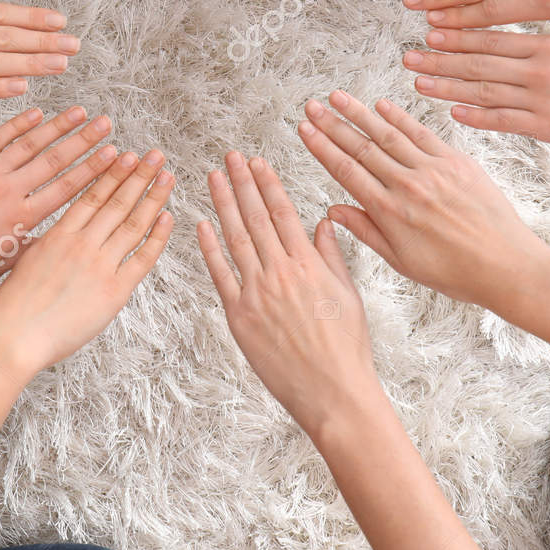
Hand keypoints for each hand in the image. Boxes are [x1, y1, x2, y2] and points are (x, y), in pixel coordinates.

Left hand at [0, 105, 117, 289]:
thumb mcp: (1, 264)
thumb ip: (30, 246)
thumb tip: (56, 238)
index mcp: (21, 219)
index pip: (67, 188)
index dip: (94, 169)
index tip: (115, 155)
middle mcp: (9, 192)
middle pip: (55, 160)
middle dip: (85, 140)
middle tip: (106, 124)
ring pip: (30, 144)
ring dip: (58, 126)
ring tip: (81, 111)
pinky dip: (18, 124)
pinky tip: (36, 113)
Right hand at [0, 147, 174, 372]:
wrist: (13, 336)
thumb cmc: (14, 306)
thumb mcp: (26, 261)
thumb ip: (49, 245)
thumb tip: (60, 236)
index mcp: (58, 235)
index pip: (92, 196)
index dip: (112, 173)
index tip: (126, 156)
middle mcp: (82, 245)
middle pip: (117, 202)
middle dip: (139, 175)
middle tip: (155, 155)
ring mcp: (99, 266)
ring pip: (133, 224)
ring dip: (153, 197)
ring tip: (167, 176)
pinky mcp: (114, 291)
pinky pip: (142, 258)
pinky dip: (157, 236)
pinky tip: (167, 217)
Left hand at [197, 151, 379, 438]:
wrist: (333, 392)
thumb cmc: (347, 347)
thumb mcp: (348, 294)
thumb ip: (331, 256)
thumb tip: (323, 223)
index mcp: (309, 265)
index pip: (284, 213)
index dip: (268, 184)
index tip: (257, 161)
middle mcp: (281, 273)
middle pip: (256, 217)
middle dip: (241, 183)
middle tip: (229, 156)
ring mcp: (257, 294)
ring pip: (236, 239)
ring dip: (222, 204)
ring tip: (213, 177)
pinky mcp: (240, 317)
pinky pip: (220, 275)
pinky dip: (209, 248)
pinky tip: (201, 224)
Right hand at [293, 92, 549, 310]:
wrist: (506, 265)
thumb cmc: (456, 272)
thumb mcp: (403, 262)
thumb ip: (367, 231)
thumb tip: (334, 211)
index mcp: (390, 213)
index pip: (346, 172)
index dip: (322, 147)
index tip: (305, 130)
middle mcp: (408, 186)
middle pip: (361, 148)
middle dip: (333, 125)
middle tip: (312, 106)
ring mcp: (433, 171)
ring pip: (388, 135)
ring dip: (359, 113)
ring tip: (338, 97)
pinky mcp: (457, 162)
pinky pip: (422, 134)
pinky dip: (400, 118)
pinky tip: (382, 106)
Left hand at [404, 28, 549, 151]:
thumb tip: (523, 33)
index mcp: (549, 44)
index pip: (493, 35)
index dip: (458, 33)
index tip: (430, 28)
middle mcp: (541, 69)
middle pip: (479, 61)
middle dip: (440, 57)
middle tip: (408, 53)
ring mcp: (542, 100)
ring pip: (484, 90)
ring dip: (448, 85)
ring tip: (418, 79)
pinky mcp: (548, 128)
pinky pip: (504, 121)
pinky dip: (476, 115)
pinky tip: (452, 111)